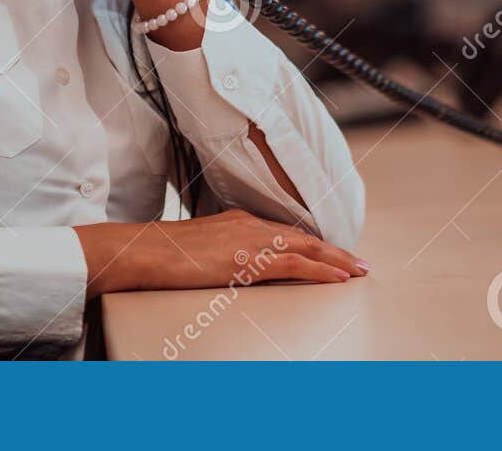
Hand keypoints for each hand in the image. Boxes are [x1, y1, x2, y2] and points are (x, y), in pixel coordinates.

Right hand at [73, 209, 369, 296]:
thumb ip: (219, 254)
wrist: (144, 252)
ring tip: (358, 270)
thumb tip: (230, 267)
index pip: (285, 232)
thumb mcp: (197, 251)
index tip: (331, 253)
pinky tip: (337, 278)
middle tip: (358, 262)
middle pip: (304, 236)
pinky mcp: (249, 259)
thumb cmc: (160, 255)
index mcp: (239, 222)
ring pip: (307, 247)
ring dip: (336, 260)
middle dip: (334, 250)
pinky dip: (320, 270)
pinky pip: (295, 263)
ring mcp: (251, 240)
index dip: (311, 244)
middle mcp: (250, 226)